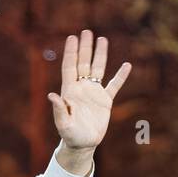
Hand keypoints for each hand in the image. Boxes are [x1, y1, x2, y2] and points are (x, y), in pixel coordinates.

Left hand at [48, 29, 130, 151]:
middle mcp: (82, 88)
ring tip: (102, 39)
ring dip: (100, 55)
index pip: (70, 67)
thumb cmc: (70, 136)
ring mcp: (94, 93)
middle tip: (86, 31)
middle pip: (83, 63)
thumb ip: (59, 110)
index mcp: (70, 91)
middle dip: (85, 48)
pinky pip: (114, 85)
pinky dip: (121, 76)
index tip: (72, 37)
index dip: (71, 52)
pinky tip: (127, 65)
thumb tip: (51, 96)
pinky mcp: (105, 101)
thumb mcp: (64, 124)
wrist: (83, 145)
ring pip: (97, 69)